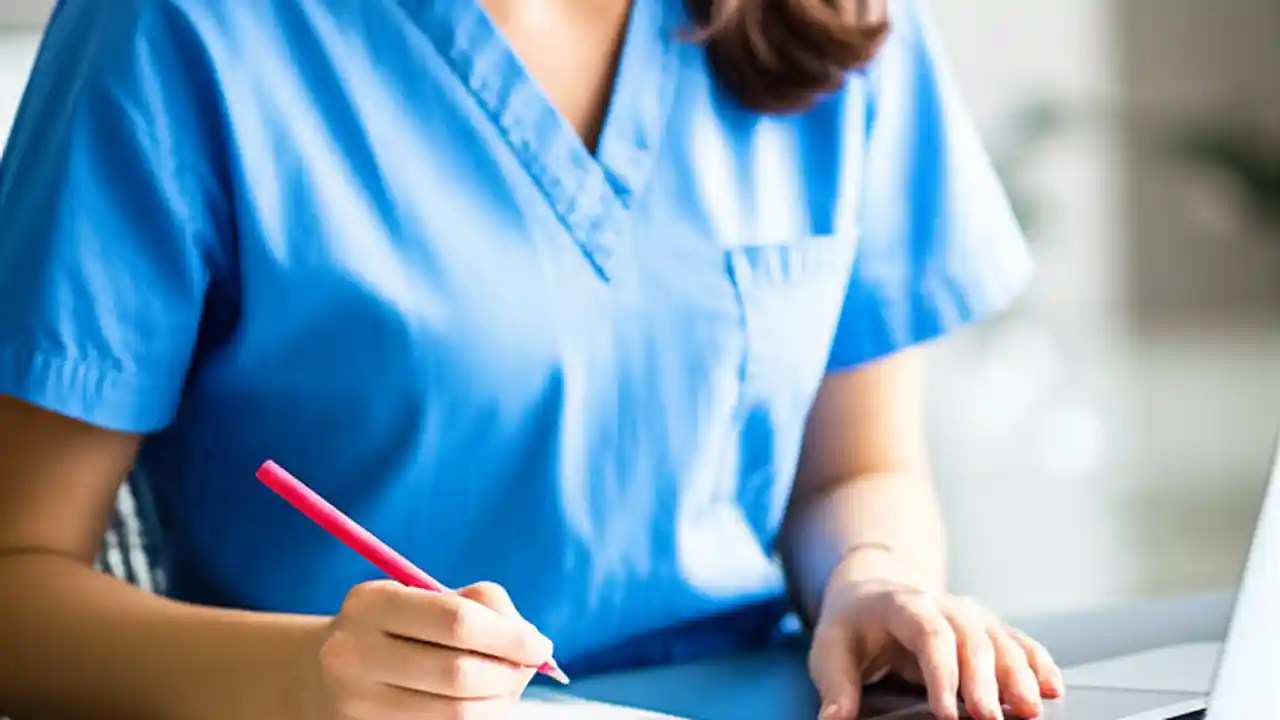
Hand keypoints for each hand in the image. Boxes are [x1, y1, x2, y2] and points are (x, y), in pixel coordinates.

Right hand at [304, 580, 553, 719]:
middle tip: (527, 670)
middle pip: (458, 674)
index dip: (510, 636)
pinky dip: (475, 719)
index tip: (541, 646)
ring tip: (506, 689)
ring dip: (498, 703)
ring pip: (454, 714)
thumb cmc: (401, 626)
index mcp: (372, 603)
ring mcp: (355, 704)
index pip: (457, 621)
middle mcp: (353, 654)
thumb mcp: (429, 598)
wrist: (328, 673)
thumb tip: (533, 646)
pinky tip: (478, 705)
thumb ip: (484, 607)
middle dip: (509, 674)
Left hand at [809, 579, 1063, 719]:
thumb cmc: (852, 625)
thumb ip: (835, 686)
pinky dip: (1038, 664)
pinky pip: (1018, 643)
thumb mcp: (829, 649)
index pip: (929, 635)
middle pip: (972, 639)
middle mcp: (944, 605)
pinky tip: (1053, 689)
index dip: (942, 673)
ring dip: (1019, 676)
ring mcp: (970, 615)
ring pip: (1001, 641)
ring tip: (1029, 713)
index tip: (947, 713)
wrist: (873, 589)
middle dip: (985, 682)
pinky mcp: (987, 629)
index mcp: (903, 605)